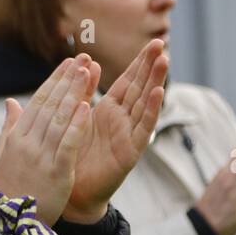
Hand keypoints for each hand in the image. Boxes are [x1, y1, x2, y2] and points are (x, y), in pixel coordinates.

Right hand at [0, 55, 93, 224]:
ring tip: (87, 72)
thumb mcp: (6, 154)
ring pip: (59, 118)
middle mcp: (27, 142)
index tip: (68, 63)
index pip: (37, 102)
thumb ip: (11, 127)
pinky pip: (67, 143)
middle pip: (50, 104)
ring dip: (74, 93)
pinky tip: (87, 106)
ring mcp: (41, 156)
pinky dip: (76, 124)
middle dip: (67, 79)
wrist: (9, 223)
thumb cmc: (10, 188)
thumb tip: (10, 102)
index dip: (54, 80)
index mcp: (17, 137)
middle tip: (83, 58)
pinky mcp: (55, 171)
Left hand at [65, 38, 168, 222]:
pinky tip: (159, 92)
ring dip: (155, 82)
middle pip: (141, 88)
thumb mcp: (75, 116)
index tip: (151, 43)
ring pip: (145, 103)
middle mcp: (123, 120)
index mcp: (109, 110)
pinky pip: (143, 128)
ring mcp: (129, 134)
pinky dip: (152, 110)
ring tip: (164, 60)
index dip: (139, 63)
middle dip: (150, 66)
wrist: (71, 192)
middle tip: (161, 42)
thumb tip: (88, 62)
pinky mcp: (131, 151)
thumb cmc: (72, 154)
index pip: (128, 81)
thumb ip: (82, 91)